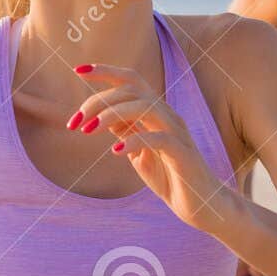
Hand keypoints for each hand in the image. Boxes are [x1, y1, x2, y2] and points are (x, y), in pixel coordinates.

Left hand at [72, 62, 231, 230]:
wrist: (201, 205)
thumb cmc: (170, 177)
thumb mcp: (139, 151)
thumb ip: (125, 131)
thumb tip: (101, 116)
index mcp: (156, 112)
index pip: (131, 80)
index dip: (106, 71)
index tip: (78, 70)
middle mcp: (168, 116)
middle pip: (132, 90)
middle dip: (97, 100)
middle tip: (74, 123)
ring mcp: (177, 132)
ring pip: (144, 107)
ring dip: (110, 115)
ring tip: (87, 131)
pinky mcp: (183, 153)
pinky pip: (158, 138)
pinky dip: (134, 140)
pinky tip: (115, 151)